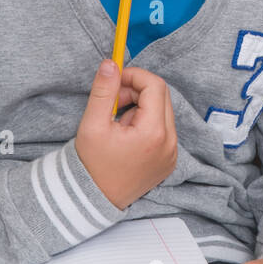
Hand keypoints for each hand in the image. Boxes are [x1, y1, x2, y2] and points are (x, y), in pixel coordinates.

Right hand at [75, 59, 178, 209]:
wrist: (94, 200)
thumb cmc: (91, 165)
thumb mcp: (92, 124)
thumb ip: (103, 90)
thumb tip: (111, 63)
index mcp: (153, 133)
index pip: (154, 86)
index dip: (135, 76)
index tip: (116, 80)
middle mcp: (169, 143)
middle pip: (161, 96)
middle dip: (137, 91)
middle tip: (113, 102)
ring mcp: (171, 153)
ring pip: (162, 111)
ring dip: (141, 108)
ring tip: (118, 123)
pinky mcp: (169, 160)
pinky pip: (163, 129)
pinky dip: (146, 123)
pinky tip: (127, 136)